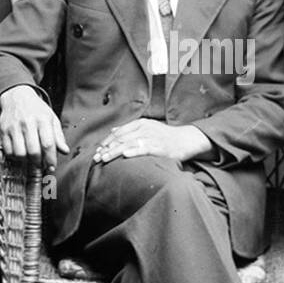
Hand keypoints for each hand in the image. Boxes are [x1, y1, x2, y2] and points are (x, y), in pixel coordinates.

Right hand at [0, 85, 68, 172]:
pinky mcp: (3, 130)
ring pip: (19, 153)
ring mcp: (14, 127)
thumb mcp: (51, 118)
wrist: (17, 96)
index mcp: (43, 120)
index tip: (52, 167)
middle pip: (33, 151)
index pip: (48, 144)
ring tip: (30, 159)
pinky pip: (8, 151)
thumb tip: (65, 151)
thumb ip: (58, 136)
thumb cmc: (36, 109)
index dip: (50, 159)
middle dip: (38, 163)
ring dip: (26, 161)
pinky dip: (14, 157)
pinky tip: (20, 153)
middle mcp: (28, 123)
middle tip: (40, 165)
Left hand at [92, 119, 210, 164]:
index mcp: (141, 124)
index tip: (98, 151)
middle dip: (107, 149)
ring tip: (105, 158)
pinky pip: (145, 149)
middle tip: (97, 158)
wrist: (186, 139)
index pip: (119, 132)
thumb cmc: (165, 136)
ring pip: (130, 144)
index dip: (107, 142)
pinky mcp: (160, 147)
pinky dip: (135, 151)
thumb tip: (113, 130)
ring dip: (115, 152)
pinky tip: (126, 155)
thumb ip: (130, 129)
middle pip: (122, 138)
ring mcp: (153, 137)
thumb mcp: (147, 128)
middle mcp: (145, 128)